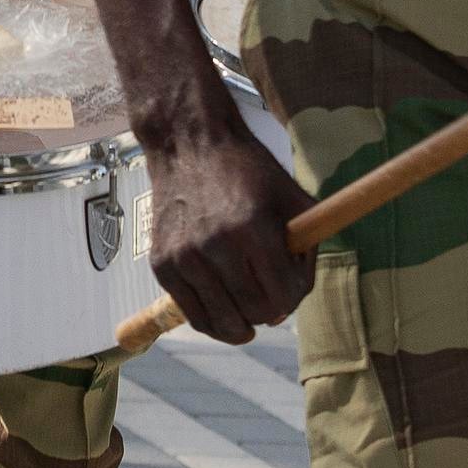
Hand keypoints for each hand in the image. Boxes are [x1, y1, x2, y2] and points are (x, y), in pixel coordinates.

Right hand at [140, 121, 313, 343]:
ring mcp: (186, 256)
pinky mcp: (162, 264)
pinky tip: (224, 310)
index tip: (289, 287)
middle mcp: (217, 245)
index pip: (283, 296)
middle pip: (256, 313)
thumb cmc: (247, 170)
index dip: (293, 297)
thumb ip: (305, 248)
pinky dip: (213, 320)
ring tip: (247, 307)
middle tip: (268, 294)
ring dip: (242, 321)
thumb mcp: (292, 199)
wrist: (190, 146)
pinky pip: (193, 314)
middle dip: (270, 310)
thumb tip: (295, 295)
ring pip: (224, 322)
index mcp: (255, 227)